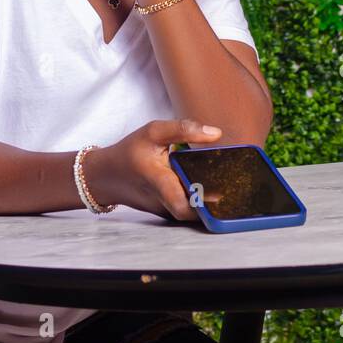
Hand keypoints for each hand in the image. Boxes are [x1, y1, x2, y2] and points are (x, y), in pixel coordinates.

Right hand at [84, 119, 222, 221]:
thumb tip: (216, 133)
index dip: (205, 205)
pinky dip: (200, 201)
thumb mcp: (153, 132)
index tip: (225, 193)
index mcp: (160, 183)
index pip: (184, 206)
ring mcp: (165, 212)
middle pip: (195, 213)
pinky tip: (214, 186)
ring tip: (231, 186)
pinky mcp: (167, 213)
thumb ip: (184, 129)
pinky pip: (187, 210)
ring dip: (210, 203)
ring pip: (193, 214)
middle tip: (236, 187)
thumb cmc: (130, 151)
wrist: (106, 176)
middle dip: (216, 204)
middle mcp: (164, 203)